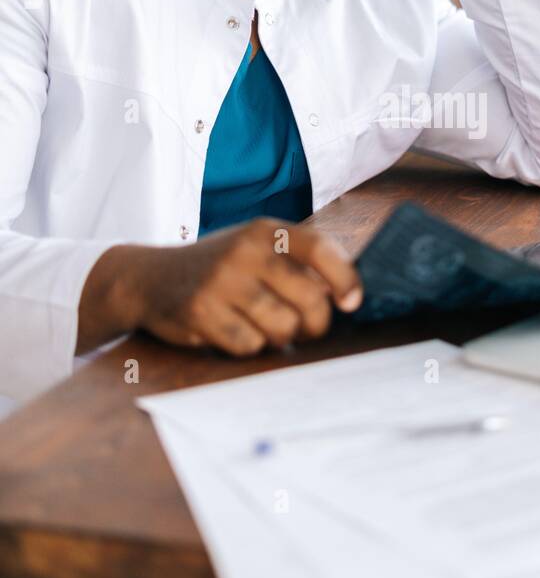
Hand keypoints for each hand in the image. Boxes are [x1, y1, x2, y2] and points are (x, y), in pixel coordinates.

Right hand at [80, 219, 362, 356]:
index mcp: (266, 230)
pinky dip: (249, 347)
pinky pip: (249, 345)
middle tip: (305, 329)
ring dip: (281, 338)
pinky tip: (234, 332)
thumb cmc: (220, 268)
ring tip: (266, 329)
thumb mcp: (256, 249)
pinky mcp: (201, 311)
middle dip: (315, 324)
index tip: (351, 303)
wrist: (150, 278)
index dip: (345, 279)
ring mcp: (222, 280)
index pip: (320, 249)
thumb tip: (349, 294)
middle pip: (310, 300)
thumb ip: (297, 264)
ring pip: (282, 327)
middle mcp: (246, 250)